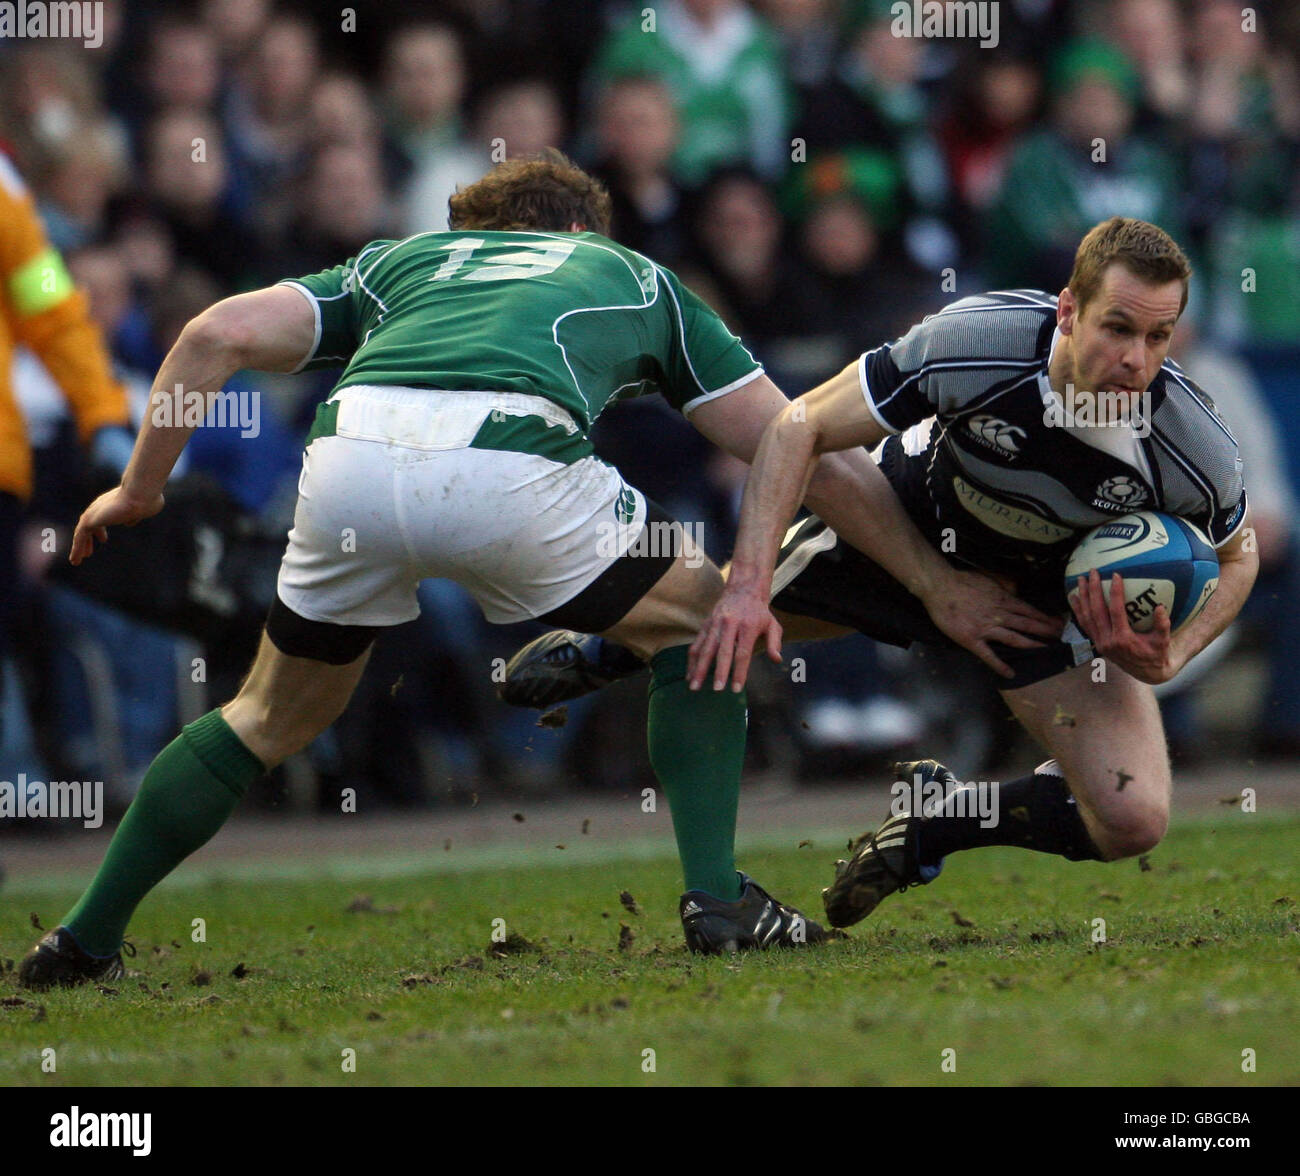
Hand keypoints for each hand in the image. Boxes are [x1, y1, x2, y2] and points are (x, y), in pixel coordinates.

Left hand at [69, 485, 163, 564]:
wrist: (141, 494)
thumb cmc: (147, 500)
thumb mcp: (143, 510)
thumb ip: (134, 517)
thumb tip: (128, 523)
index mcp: (111, 504)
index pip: (101, 519)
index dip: (100, 530)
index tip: (103, 540)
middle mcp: (100, 507)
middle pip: (89, 526)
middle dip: (88, 539)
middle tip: (88, 552)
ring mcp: (93, 513)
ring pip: (81, 534)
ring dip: (79, 548)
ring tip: (76, 561)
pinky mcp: (89, 521)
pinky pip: (79, 538)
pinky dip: (77, 549)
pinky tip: (76, 560)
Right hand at [687, 584, 782, 692]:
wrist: (743, 589)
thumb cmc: (759, 612)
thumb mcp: (772, 624)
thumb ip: (775, 642)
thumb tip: (777, 660)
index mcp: (747, 627)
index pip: (742, 653)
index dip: (739, 672)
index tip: (736, 688)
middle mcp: (730, 625)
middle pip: (723, 651)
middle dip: (719, 672)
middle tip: (717, 689)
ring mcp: (715, 624)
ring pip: (705, 648)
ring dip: (699, 668)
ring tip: (694, 686)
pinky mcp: (706, 624)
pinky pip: (697, 643)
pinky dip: (692, 660)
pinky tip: (689, 674)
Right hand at [922, 568, 1064, 679]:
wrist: (940, 587)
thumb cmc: (962, 581)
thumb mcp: (989, 578)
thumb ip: (1005, 585)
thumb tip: (1016, 590)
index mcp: (1004, 600)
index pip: (1031, 611)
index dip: (1046, 618)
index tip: (1060, 623)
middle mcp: (1000, 615)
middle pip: (1029, 624)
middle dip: (1047, 631)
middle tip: (1062, 638)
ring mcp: (987, 629)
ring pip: (1015, 639)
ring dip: (1033, 645)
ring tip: (1047, 650)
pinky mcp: (972, 640)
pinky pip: (989, 655)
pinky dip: (1000, 665)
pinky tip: (1010, 673)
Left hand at [1068, 569, 1180, 684]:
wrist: (1148, 672)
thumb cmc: (1158, 653)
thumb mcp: (1163, 641)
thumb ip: (1162, 625)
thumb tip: (1160, 607)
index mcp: (1123, 639)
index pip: (1115, 611)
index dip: (1114, 592)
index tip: (1115, 575)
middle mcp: (1107, 641)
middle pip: (1096, 611)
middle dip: (1093, 590)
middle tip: (1092, 572)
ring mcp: (1099, 643)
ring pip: (1086, 617)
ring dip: (1082, 597)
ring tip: (1080, 579)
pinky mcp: (1096, 643)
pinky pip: (1084, 624)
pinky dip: (1078, 610)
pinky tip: (1074, 596)